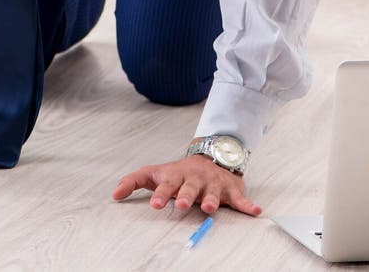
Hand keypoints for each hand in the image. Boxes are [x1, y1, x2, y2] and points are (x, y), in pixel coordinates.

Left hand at [112, 155, 261, 215]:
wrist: (211, 157)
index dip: (160, 194)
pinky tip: (255, 211)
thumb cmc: (178, 172)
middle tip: (181, 204)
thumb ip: (133, 182)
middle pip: (189, 188)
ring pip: (213, 193)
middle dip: (185, 196)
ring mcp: (213, 184)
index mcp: (176, 176)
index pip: (166, 185)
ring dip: (211, 200)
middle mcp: (194, 179)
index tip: (155, 204)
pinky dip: (248, 205)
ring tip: (209, 209)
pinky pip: (241, 200)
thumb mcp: (155, 174)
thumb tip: (113, 195)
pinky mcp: (231, 191)